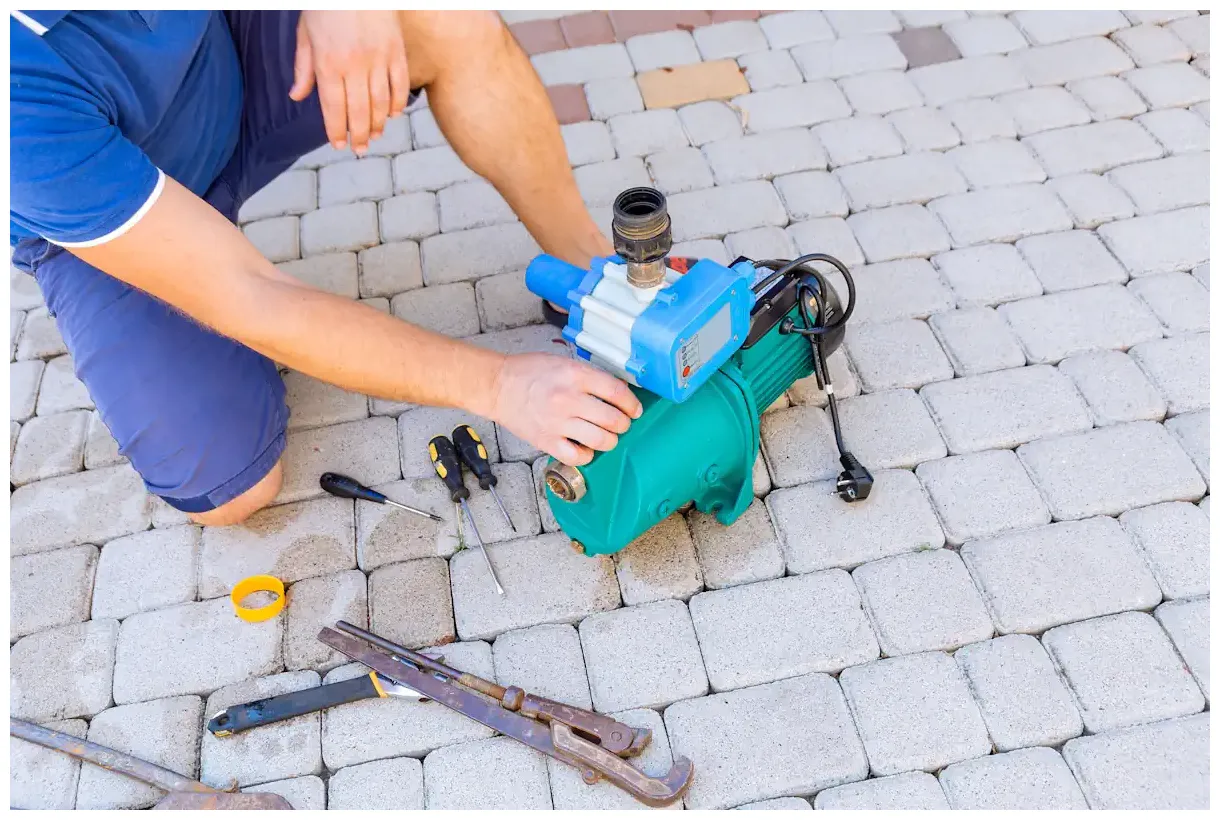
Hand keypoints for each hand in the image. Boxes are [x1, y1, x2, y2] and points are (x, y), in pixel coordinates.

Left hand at [290, 11, 410, 155]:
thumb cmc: (325, 5)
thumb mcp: (306, 32)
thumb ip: (303, 67)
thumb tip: (297, 97)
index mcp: (328, 63)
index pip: (332, 108)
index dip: (335, 130)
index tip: (339, 145)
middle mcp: (354, 66)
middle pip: (358, 112)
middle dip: (358, 135)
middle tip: (360, 150)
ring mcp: (378, 59)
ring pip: (380, 103)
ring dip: (377, 124)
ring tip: (374, 136)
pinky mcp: (396, 51)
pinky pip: (400, 85)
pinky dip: (398, 103)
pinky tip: (393, 115)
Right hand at [489, 353, 642, 465]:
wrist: (497, 386)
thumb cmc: (530, 372)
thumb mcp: (564, 363)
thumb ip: (591, 377)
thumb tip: (619, 392)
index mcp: (575, 376)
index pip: (617, 393)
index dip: (632, 404)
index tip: (634, 410)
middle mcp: (568, 399)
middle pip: (613, 420)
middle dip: (624, 424)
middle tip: (621, 423)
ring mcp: (557, 422)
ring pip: (601, 441)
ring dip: (610, 441)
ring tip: (607, 436)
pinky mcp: (546, 441)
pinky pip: (578, 457)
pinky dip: (587, 454)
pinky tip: (585, 447)